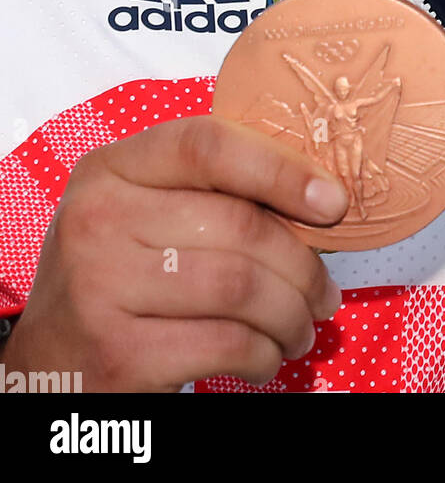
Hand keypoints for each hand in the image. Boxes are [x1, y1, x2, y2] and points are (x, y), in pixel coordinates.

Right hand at [1, 115, 348, 391]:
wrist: (47, 363)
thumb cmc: (118, 275)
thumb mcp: (145, 214)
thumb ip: (211, 193)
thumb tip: (322, 199)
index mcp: (112, 169)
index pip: (207, 145)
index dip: (281, 168)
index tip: (334, 201)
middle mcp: (98, 218)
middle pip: (238, 225)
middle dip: (301, 265)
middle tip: (324, 293)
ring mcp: (101, 285)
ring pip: (240, 287)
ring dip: (289, 314)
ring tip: (300, 328)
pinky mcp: (118, 351)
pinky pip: (224, 344)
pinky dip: (263, 354)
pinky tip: (265, 357)